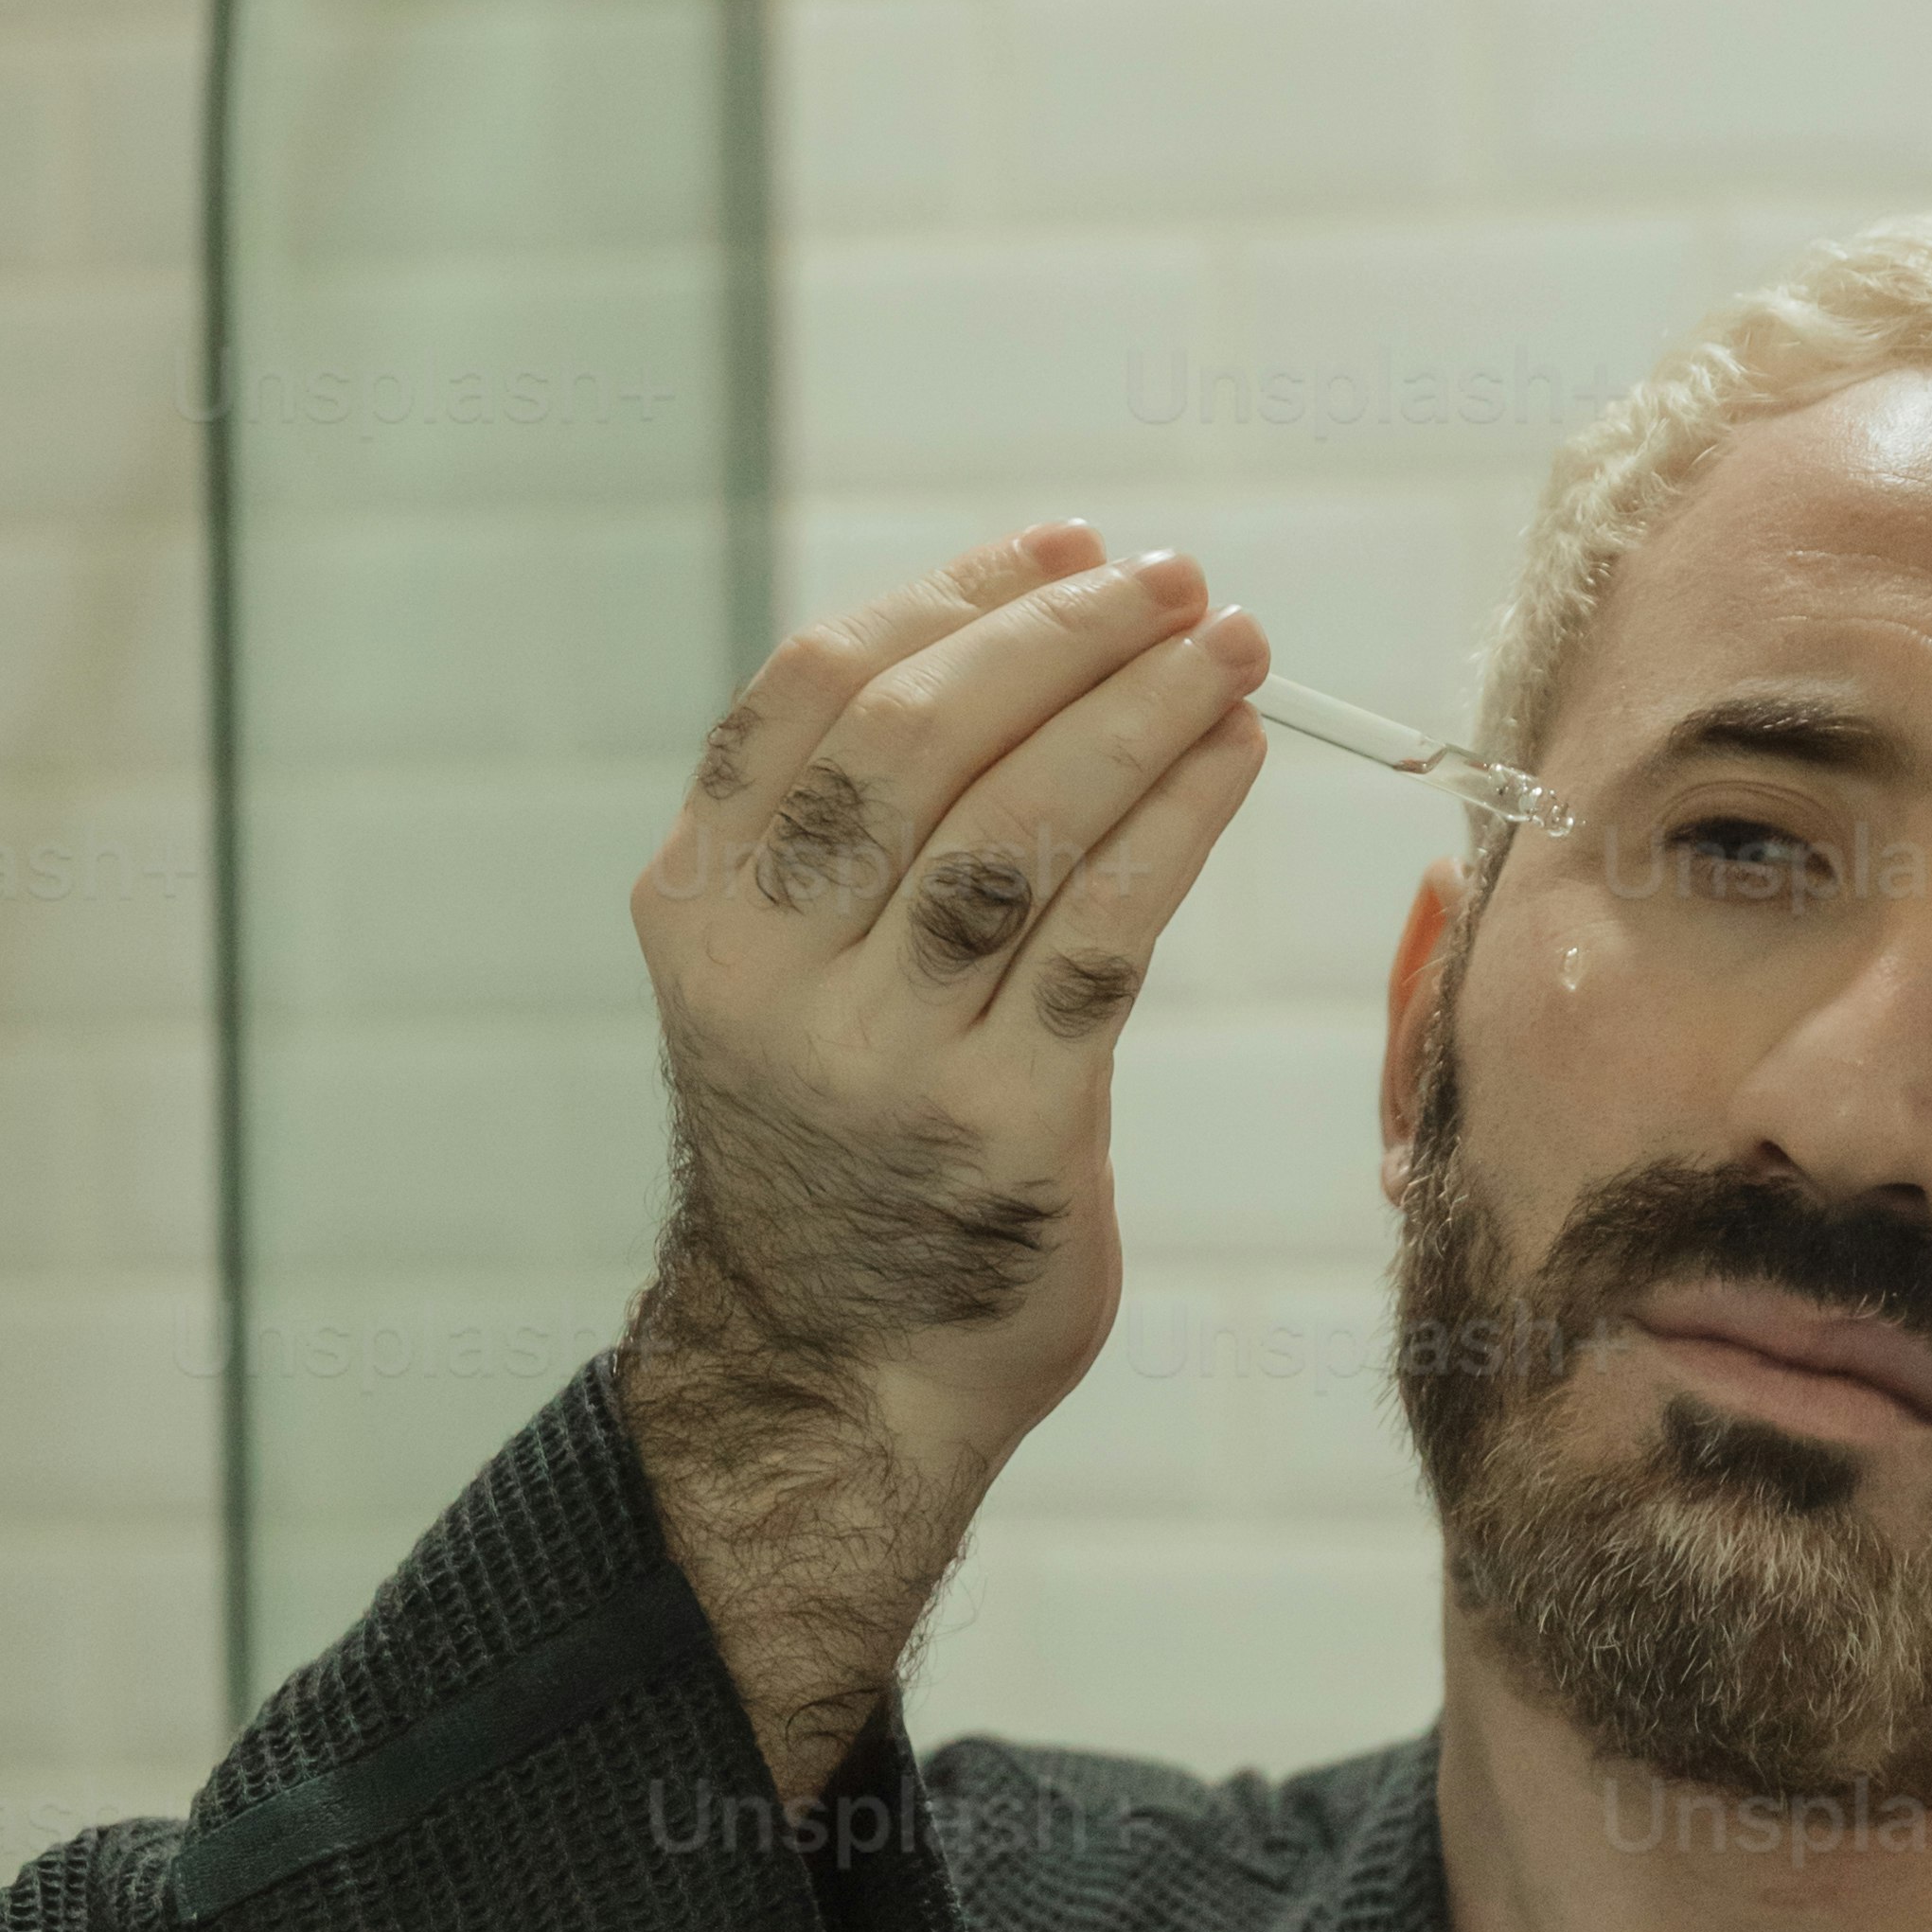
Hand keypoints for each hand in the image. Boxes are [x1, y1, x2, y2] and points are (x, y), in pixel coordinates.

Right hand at [615, 519, 1268, 1792]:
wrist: (835, 1381)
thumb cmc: (847, 1147)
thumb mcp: (780, 980)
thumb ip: (852, 834)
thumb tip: (1036, 632)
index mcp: (698, 912)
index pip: (812, 692)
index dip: (953, 598)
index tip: (1070, 550)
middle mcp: (770, 978)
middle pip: (917, 739)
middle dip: (1064, 638)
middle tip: (1178, 585)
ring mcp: (883, 1058)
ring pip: (1019, 828)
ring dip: (1141, 714)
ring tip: (1232, 652)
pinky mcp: (1002, 1132)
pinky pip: (1103, 936)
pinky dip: (1177, 825)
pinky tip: (1232, 761)